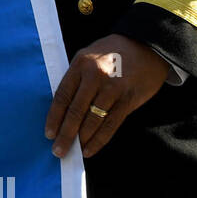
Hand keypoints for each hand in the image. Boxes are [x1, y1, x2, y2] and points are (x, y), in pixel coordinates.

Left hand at [45, 34, 169, 158]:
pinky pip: (111, 124)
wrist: (147, 45)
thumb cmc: (112, 53)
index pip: (62, 96)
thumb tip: (61, 109)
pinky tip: (91, 149)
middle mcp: (96, 76)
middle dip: (65, 134)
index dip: (54, 117)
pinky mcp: (129, 99)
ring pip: (93, 120)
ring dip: (82, 139)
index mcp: (81, 64)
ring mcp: (114, 88)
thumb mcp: (88, 56)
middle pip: (76, 111)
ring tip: (74, 152)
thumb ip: (75, 78)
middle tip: (58, 151)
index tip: (49, 133)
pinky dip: (100, 139)